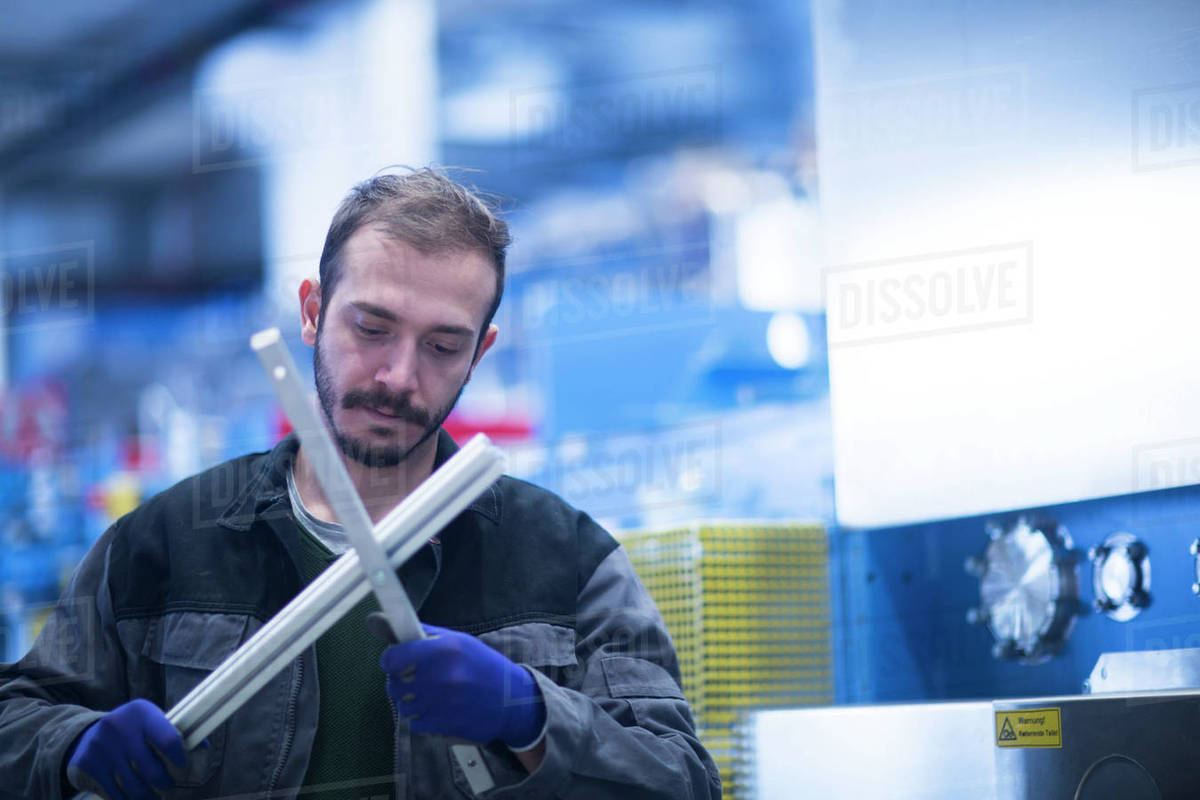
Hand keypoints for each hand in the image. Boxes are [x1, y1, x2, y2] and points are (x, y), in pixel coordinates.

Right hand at [65, 698, 186, 799]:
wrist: (86, 733)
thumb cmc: (131, 729)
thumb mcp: (150, 722)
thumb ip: (173, 733)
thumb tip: (203, 749)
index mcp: (142, 712)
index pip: (169, 740)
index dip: (179, 758)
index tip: (182, 767)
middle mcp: (120, 727)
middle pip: (152, 770)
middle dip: (164, 783)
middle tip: (168, 785)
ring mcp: (102, 747)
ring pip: (134, 787)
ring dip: (148, 797)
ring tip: (154, 797)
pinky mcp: (88, 764)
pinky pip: (114, 793)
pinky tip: (133, 798)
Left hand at [378, 622, 545, 747]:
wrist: (512, 699)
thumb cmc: (482, 665)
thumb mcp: (457, 640)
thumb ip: (419, 633)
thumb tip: (376, 620)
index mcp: (444, 649)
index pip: (393, 657)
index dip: (391, 660)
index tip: (397, 661)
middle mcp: (442, 675)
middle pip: (394, 685)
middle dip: (401, 682)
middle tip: (417, 678)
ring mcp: (444, 702)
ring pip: (404, 706)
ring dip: (413, 701)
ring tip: (432, 694)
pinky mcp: (446, 724)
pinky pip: (416, 723)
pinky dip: (424, 718)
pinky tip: (439, 708)